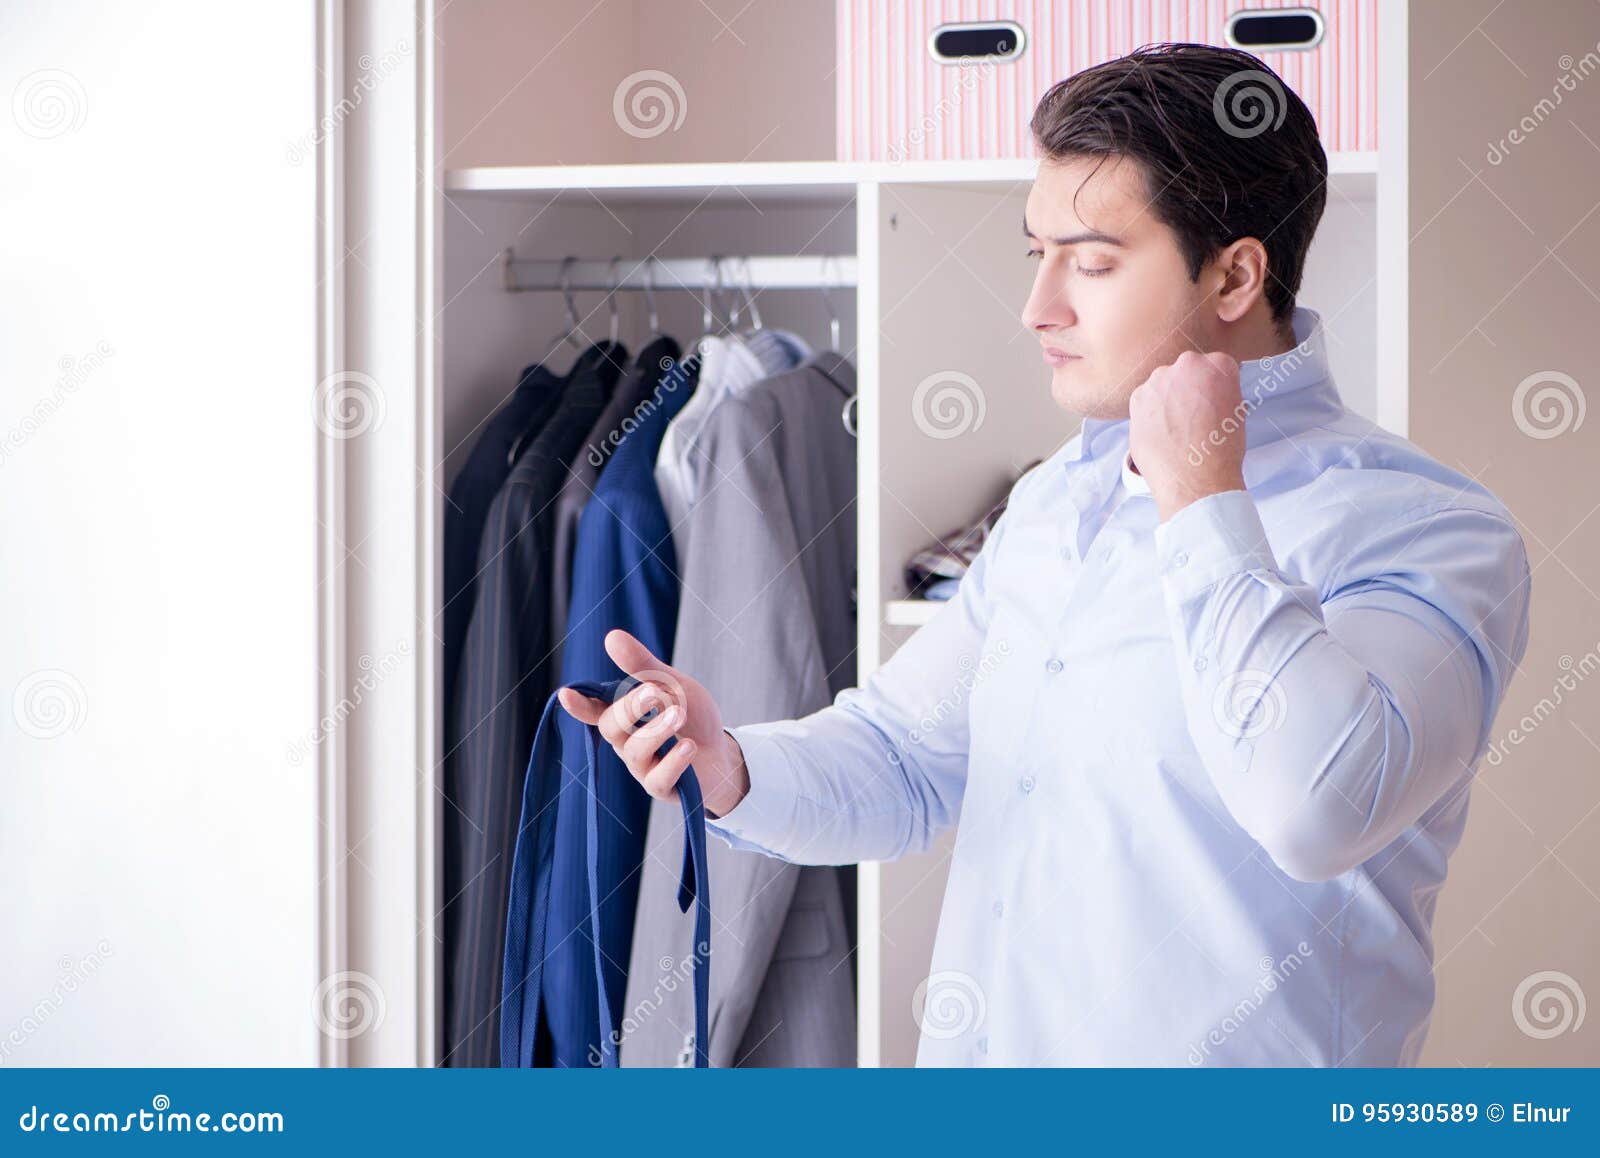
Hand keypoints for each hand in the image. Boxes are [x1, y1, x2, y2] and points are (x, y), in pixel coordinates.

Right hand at [556, 628, 749, 817]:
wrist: (723, 754)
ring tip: (680, 715)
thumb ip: (642, 665)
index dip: (580, 705)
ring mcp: (641, 767)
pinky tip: (689, 747)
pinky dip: (673, 761)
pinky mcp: (662, 787)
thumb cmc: (692, 718)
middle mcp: (626, 742)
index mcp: (625, 715)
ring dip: (657, 730)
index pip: (594, 710)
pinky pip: (658, 778)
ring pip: (634, 751)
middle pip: (611, 727)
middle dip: (629, 708)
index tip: (567, 694)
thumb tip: (611, 637)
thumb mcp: (672, 685)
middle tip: (653, 693)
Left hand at [1126, 349, 1246, 521]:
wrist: (1194, 480)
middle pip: (1186, 372)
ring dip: (1167, 400)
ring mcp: (1159, 379)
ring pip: (1163, 385)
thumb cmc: (1221, 451)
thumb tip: (1209, 392)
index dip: (1213, 388)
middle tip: (1193, 417)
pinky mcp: (1137, 398)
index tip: (1212, 402)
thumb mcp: (1236, 412)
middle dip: (1188, 390)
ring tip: (1175, 429)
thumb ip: (1221, 391)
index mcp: (1218, 364)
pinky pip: (1145, 400)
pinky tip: (1160, 432)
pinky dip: (1150, 413)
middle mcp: (1187, 364)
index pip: (1215, 366)